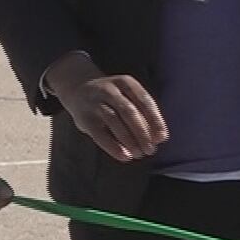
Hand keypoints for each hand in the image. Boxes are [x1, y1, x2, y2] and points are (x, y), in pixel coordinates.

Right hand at [48, 54, 168, 162]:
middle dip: (142, 133)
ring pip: (114, 121)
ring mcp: (94, 102)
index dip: (155, 121)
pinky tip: (125, 157)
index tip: (162, 138)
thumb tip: (160, 138)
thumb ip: (144, 114)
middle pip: (129, 111)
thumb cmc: (113, 99)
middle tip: (151, 150)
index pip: (145, 101)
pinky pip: (99, 134)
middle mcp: (109, 90)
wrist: (77, 88)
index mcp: (125, 83)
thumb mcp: (128, 98)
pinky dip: (113, 147)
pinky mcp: (84, 117)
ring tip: (139, 154)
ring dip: (129, 140)